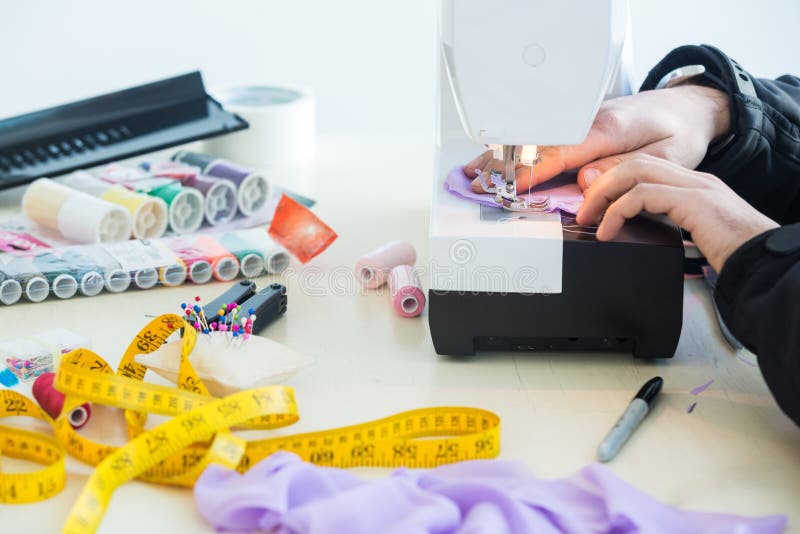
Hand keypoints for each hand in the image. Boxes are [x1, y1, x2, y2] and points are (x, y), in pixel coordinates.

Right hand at [464, 84, 730, 192]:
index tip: (508, 187)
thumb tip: (587, 181)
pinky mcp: (579, 125)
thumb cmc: (680, 132)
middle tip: (475, 183)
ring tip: (472, 172)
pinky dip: (517, 151)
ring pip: (536, 141)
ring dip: (502, 157)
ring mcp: (581, 121)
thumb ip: (624, 169)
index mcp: (610, 128)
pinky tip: (497, 159)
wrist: (690, 106)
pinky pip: (544, 140)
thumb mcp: (666, 157)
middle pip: (538, 145)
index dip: (533, 172)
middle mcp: (589, 120)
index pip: (562, 153)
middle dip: (504, 164)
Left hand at [576, 155, 777, 271]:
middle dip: (602, 183)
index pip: (646, 168)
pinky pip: (641, 195)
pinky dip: (617, 211)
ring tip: (588, 218)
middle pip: (635, 163)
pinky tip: (608, 230)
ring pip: (634, 171)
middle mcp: (695, 180)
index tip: (596, 206)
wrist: (763, 262)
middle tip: (583, 210)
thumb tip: (640, 237)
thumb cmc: (734, 256)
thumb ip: (671, 228)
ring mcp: (695, 187)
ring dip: (604, 194)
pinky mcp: (692, 201)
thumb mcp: (695, 237)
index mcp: (695, 186)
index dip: (615, 182)